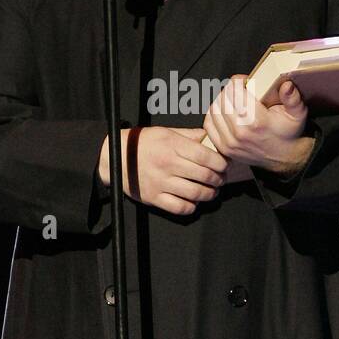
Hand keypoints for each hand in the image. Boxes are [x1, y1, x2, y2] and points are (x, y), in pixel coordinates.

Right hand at [97, 126, 228, 215]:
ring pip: (196, 194)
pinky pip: (180, 208)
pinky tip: (194, 201)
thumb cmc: (142, 142)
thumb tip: (209, 137)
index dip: (221, 163)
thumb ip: (189, 135)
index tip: (224, 164)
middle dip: (219, 179)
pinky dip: (192, 206)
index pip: (207, 157)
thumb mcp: (165, 131)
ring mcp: (161, 183)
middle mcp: (168, 165)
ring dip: (210, 194)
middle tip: (221, 178)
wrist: (114, 156)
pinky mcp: (154, 198)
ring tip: (212, 191)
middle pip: (205, 176)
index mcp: (173, 146)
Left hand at [203, 76, 311, 174]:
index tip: (245, 81)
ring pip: (214, 109)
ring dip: (222, 100)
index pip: (235, 91)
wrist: (284, 158)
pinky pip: (209, 124)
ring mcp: (229, 142)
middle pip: (223, 98)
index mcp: (256, 122)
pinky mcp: (223, 148)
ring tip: (234, 100)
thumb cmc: (288, 133)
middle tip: (240, 89)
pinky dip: (214, 114)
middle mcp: (240, 132)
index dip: (238, 81)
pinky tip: (225, 111)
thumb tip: (286, 85)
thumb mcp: (297, 114)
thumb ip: (293, 98)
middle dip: (230, 89)